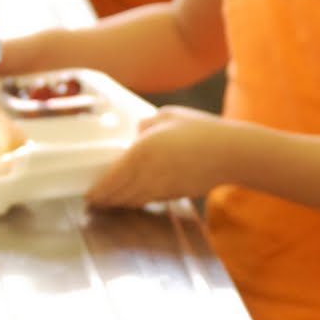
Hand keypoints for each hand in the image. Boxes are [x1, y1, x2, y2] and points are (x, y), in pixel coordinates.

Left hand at [86, 106, 225, 207]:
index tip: (88, 194)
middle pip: (120, 195)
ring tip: (110, 203)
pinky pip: (150, 200)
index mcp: (142, 152)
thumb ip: (145, 125)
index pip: (112, 179)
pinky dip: (138, 202)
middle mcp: (149, 174)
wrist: (231, 153)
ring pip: (134, 201)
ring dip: (119, 204)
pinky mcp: (176, 195)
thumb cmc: (201, 129)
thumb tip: (136, 134)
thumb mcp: (167, 115)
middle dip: (104, 201)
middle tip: (94, 201)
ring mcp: (163, 188)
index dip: (97, 191)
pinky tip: (135, 198)